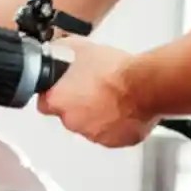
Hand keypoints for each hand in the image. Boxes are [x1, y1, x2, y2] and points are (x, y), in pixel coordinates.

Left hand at [36, 37, 156, 147]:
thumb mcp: (80, 48)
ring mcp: (93, 134)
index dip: (54, 95)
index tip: (63, 90)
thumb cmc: (117, 70)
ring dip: (98, 114)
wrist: (146, 85)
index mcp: (58, 101)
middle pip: (69, 115)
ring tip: (112, 97)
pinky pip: (111, 134)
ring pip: (91, 125)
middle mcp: (72, 121)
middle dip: (79, 104)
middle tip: (94, 90)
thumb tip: (55, 53)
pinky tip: (124, 108)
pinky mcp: (114, 142)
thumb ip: (60, 54)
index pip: (44, 103)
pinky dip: (116, 124)